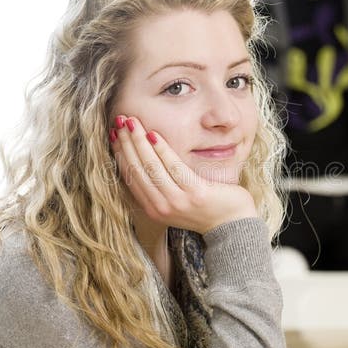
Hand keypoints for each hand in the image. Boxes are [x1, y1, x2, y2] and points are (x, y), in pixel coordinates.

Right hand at [110, 116, 256, 233]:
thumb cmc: (206, 208)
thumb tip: (144, 157)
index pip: (131, 176)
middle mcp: (161, 207)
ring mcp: (177, 201)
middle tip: (120, 121)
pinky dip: (162, 149)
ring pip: (151, 166)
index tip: (115, 133)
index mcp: (153, 208)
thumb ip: (160, 184)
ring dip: (139, 142)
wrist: (232, 225)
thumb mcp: (176, 199)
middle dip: (126, 143)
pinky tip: (154, 134)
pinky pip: (174, 167)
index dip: (120, 153)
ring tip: (132, 122)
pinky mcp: (194, 193)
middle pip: (137, 169)